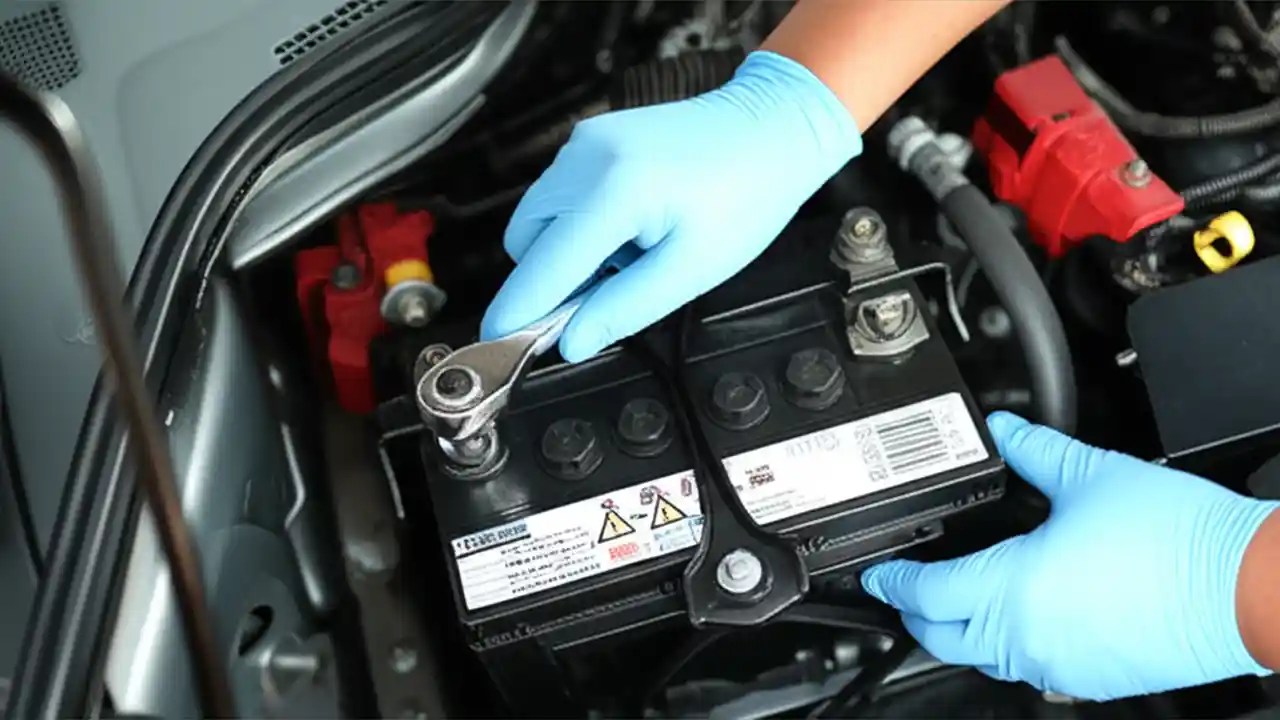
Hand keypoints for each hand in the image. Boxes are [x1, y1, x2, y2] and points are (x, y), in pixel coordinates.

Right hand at [480, 51, 861, 361]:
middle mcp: (588, 158)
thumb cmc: (745, 193)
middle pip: (527, 242)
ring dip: (570, 252)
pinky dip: (581, 225)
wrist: (771, 130)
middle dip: (553, 280)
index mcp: (614, 191)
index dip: (518, 313)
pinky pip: (561, 196)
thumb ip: (624, 309)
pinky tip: (628, 228)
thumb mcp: (691, 269)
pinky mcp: (591, 139)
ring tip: (631, 254)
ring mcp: (586, 143)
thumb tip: (573, 341)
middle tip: (609, 294)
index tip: (498, 344)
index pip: (543, 267)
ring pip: (539, 219)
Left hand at [861, 412, 1277, 700]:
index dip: (894, 582)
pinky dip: (1010, 642)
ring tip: (961, 592)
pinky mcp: (1091, 679)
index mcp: (1012, 589)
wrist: (1248, 586)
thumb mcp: (1091, 476)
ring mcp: (1058, 666)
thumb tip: (1004, 429)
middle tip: (908, 585)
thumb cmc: (1179, 539)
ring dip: (963, 628)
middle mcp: (1027, 638)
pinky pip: (1029, 667)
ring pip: (984, 656)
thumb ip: (1034, 450)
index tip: (879, 573)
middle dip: (916, 612)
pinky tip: (1023, 611)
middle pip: (942, 637)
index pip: (925, 595)